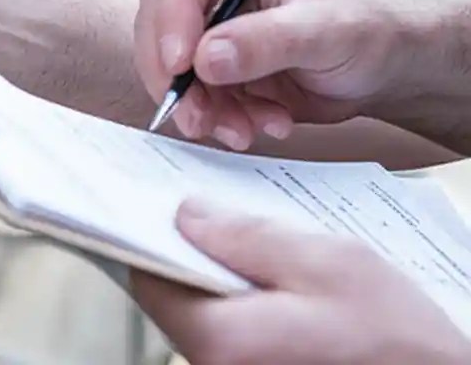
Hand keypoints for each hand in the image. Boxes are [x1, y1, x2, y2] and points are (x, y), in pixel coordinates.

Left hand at [132, 199, 470, 364]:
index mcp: (220, 339)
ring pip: (204, 313)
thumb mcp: (326, 264)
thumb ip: (247, 236)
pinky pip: (233, 332)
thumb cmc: (397, 344)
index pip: (149, 278)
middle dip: (192, 252)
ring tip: (257, 246)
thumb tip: (186, 215)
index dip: (154, 234)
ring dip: (221, 276)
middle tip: (217, 213)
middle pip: (174, 296)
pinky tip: (274, 281)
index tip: (162, 203)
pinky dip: (243, 302)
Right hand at [134, 0, 399, 149]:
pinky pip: (184, 83)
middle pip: (159, 11)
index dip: (174, 14)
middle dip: (175, 72)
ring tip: (242, 130)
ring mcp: (203, 7)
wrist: (383, 63)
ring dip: (197, 102)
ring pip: (164, 54)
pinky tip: (256, 124)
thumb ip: (267, 42)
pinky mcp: (202, 47)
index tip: (182, 65)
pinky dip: (213, 112)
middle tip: (196, 116)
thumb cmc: (367, 28)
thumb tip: (204, 60)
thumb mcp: (326, 32)